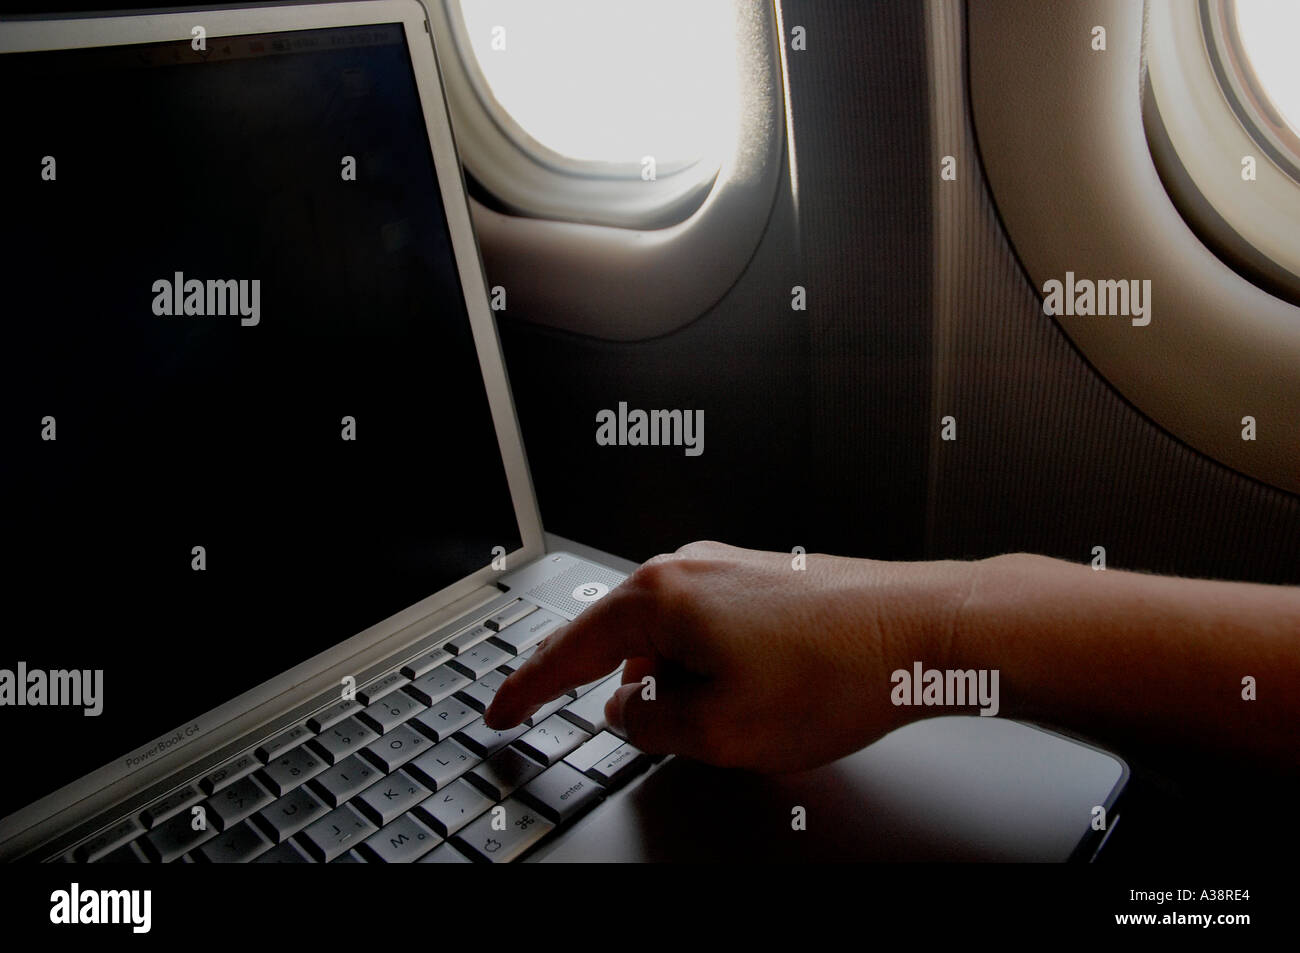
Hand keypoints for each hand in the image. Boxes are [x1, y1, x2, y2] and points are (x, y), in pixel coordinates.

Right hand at [485, 541, 974, 771]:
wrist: (925, 630)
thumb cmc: (838, 671)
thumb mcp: (721, 731)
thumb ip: (653, 727)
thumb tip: (630, 715)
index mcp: (662, 599)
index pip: (570, 651)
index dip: (529, 690)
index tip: (502, 711)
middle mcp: (688, 569)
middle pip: (613, 633)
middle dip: (593, 682)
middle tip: (564, 711)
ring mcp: (727, 567)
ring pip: (662, 632)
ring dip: (658, 679)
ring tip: (684, 721)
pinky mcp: (760, 578)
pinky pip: (701, 623)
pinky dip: (694, 662)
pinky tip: (720, 691)